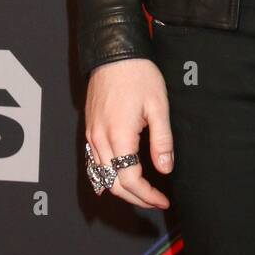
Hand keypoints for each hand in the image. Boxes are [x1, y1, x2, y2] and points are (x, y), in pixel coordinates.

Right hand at [85, 58, 173, 208]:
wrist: (113, 54)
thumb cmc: (137, 75)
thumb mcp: (158, 105)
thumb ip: (162, 140)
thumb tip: (165, 168)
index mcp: (118, 136)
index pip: (130, 180)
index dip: (147, 195)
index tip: (163, 199)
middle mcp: (99, 140)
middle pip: (113, 184)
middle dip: (136, 198)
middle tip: (156, 200)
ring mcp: (91, 136)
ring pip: (101, 177)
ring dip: (121, 189)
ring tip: (143, 192)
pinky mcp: (89, 130)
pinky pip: (94, 163)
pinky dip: (108, 176)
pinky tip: (120, 177)